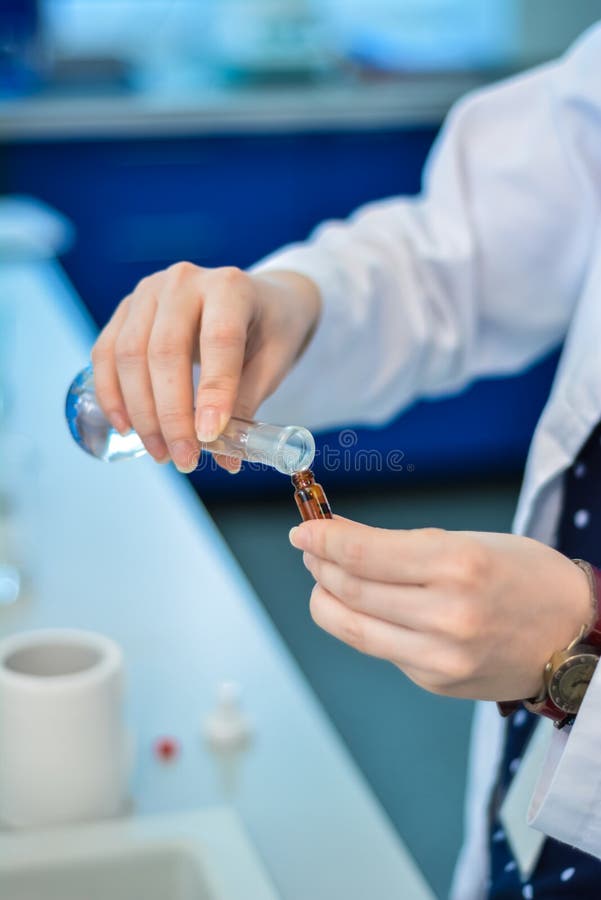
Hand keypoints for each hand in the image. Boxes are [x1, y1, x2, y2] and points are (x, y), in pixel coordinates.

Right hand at [91, 265, 320, 471]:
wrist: (257, 299)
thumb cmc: (268, 330)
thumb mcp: (272, 363)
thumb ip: (247, 405)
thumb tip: (223, 458)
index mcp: (231, 286)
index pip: (219, 339)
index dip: (213, 391)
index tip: (209, 436)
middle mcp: (185, 281)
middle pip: (165, 351)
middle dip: (171, 414)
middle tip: (183, 458)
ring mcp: (148, 291)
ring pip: (130, 355)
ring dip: (141, 412)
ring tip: (161, 452)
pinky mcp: (126, 309)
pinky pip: (106, 353)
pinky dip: (112, 394)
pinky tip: (127, 428)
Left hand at [289, 518, 592, 701]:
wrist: (571, 634)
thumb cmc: (523, 576)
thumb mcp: (466, 541)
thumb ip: (399, 545)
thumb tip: (337, 538)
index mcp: (458, 565)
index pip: (362, 554)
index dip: (322, 539)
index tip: (303, 530)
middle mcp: (447, 615)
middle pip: (349, 589)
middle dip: (319, 564)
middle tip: (310, 548)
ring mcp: (440, 657)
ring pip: (351, 626)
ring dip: (325, 596)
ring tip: (323, 577)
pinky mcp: (435, 682)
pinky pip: (379, 648)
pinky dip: (359, 623)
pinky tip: (363, 606)